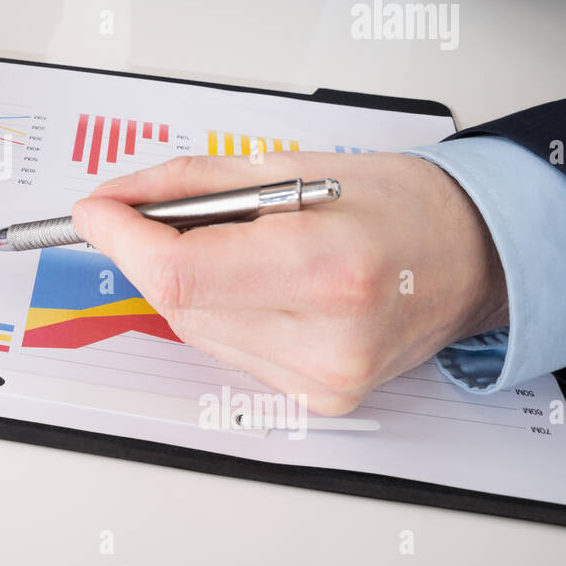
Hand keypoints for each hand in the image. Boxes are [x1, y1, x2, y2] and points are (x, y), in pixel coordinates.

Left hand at [73, 153, 508, 414]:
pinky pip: (224, 350)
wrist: (471, 259)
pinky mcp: (316, 399)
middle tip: (150, 212)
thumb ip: (188, 184)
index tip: (94, 211)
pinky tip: (254, 282)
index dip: (122, 240)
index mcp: (327, 268)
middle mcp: (325, 339)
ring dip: (184, 282)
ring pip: (192, 329)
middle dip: (147, 252)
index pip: (180, 273)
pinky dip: (217, 310)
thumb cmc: (397, 206)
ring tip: (231, 243)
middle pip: (177, 303)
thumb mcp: (290, 166)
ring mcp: (321, 380)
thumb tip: (112, 203)